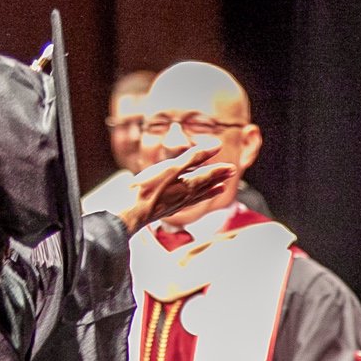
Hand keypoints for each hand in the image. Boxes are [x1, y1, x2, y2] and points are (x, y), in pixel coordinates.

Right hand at [115, 142, 235, 233]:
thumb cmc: (148, 189)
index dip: (219, 170)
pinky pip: (186, 203)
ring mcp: (176, 204)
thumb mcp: (171, 167)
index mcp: (188, 185)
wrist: (129, 213)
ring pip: (198, 196)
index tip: (232, 167)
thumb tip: (216, 146)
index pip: (208, 175)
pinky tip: (190, 200)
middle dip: (218, 178)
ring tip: (220, 189)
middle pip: (206, 185)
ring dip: (210, 191)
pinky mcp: (166, 209)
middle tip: (231, 174)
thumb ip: (194, 157)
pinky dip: (194, 200)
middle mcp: (185, 196)